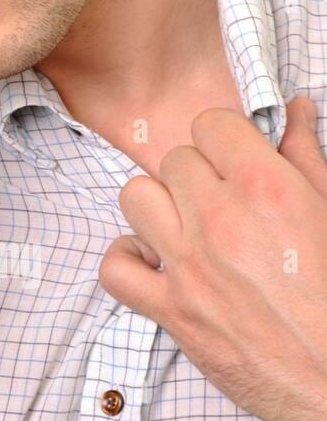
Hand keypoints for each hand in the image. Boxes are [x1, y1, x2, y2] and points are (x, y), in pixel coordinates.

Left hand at [98, 97, 326, 420]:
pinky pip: (114, 268)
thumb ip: (305, 156)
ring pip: (135, 199)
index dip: (224, 141)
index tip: (236, 163)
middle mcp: (220, 220)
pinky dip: (127, 262)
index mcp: (265, 188)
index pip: (209, 124)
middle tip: (223, 205)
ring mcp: (190, 266)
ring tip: (187, 227)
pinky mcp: (172, 311)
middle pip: (173, 160)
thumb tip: (293, 109)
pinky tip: (156, 264)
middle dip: (197, 177)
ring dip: (158, 209)